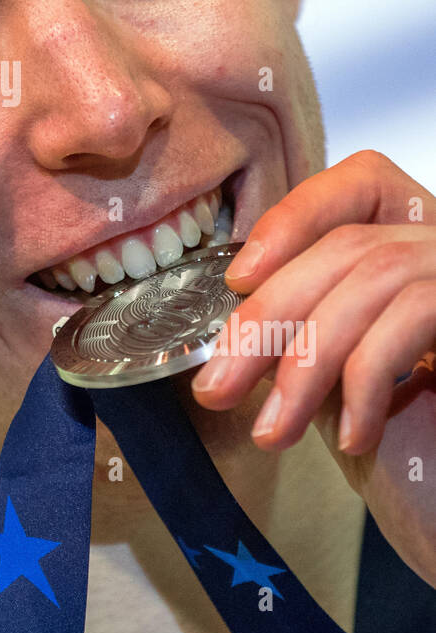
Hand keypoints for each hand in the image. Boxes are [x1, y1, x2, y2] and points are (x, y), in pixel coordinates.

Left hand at [191, 150, 435, 585]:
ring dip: (306, 362)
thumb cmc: (425, 450)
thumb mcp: (355, 374)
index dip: (295, 216)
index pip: (363, 183)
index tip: (238, 278)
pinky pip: (409, 319)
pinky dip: (366, 380)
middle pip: (348, 245)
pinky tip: (353, 439)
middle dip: (267, 317)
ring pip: (372, 278)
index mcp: (420, 242)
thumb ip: (315, 330)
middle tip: (216, 387)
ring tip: (273, 431)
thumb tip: (239, 326)